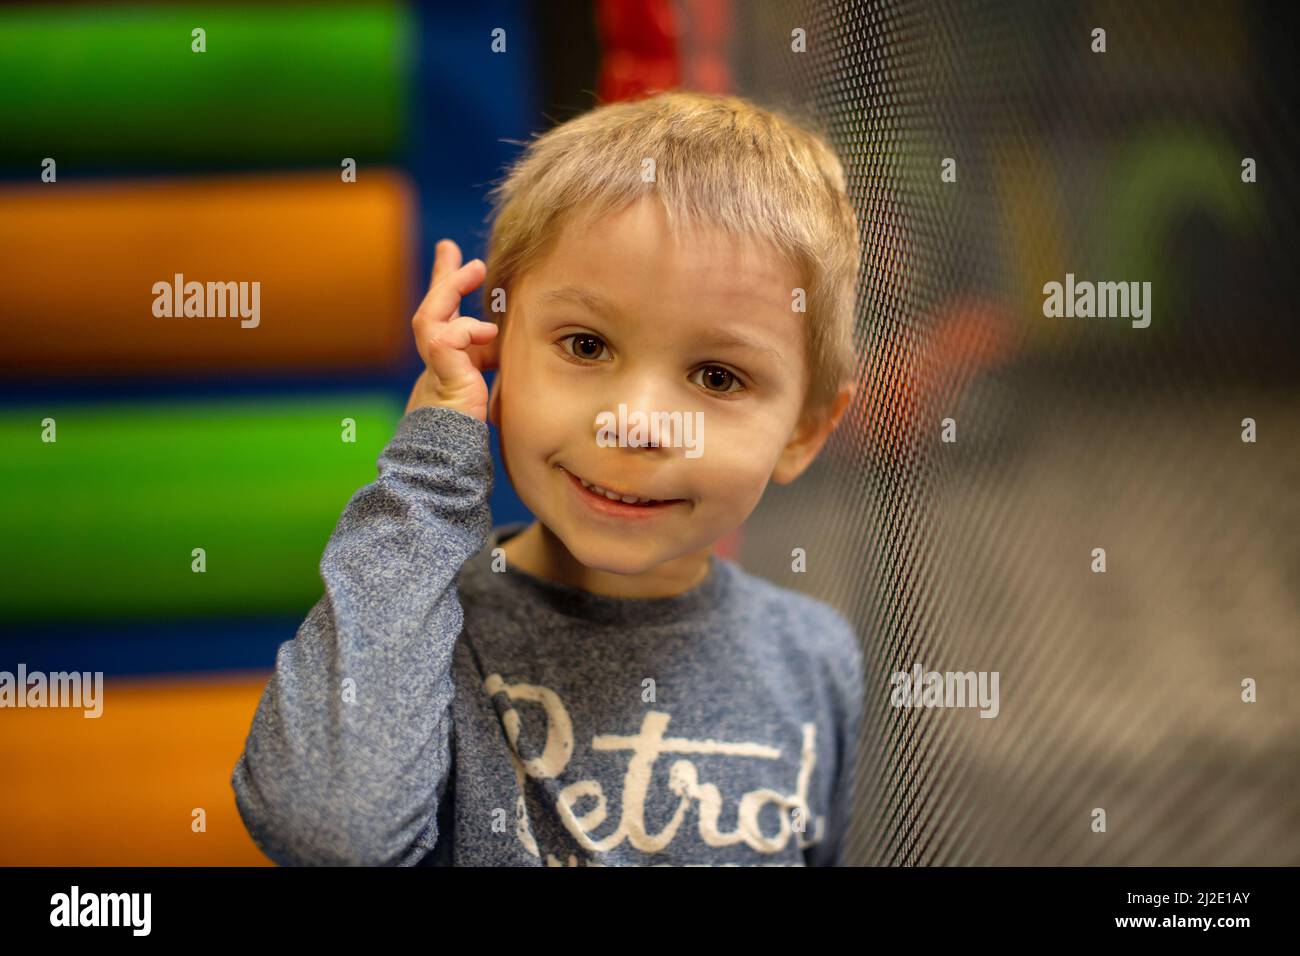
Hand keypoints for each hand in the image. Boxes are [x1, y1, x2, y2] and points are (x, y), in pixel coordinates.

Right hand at [405, 239, 499, 421]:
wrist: (448, 464)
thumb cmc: (469, 437)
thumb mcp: (484, 389)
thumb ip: (487, 364)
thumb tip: (500, 340)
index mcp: (445, 368)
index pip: (444, 322)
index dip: (448, 293)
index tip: (456, 263)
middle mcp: (434, 365)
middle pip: (431, 312)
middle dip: (441, 279)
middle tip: (449, 248)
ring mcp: (433, 370)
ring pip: (429, 319)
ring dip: (450, 291)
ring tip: (474, 270)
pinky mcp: (440, 376)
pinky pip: (444, 340)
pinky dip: (465, 330)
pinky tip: (485, 332)